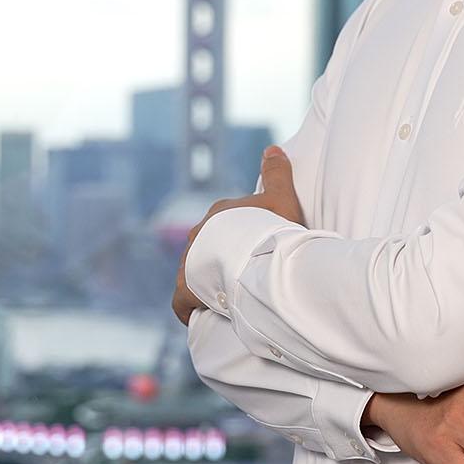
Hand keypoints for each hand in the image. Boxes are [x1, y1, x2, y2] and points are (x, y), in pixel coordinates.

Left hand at [172, 146, 304, 325]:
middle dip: (220, 264)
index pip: (225, 227)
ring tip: (228, 300)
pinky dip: (189, 308)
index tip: (254, 256)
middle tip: (244, 280)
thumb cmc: (273, 230)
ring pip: (194, 273)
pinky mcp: (183, 287)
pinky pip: (181, 300)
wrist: (257, 259)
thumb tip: (272, 148)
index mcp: (220, 213)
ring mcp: (188, 260)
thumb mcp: (283, 198)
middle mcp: (199, 233)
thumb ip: (276, 173)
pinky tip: (203, 316)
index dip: (238, 242)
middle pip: (208, 250)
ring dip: (207, 285)